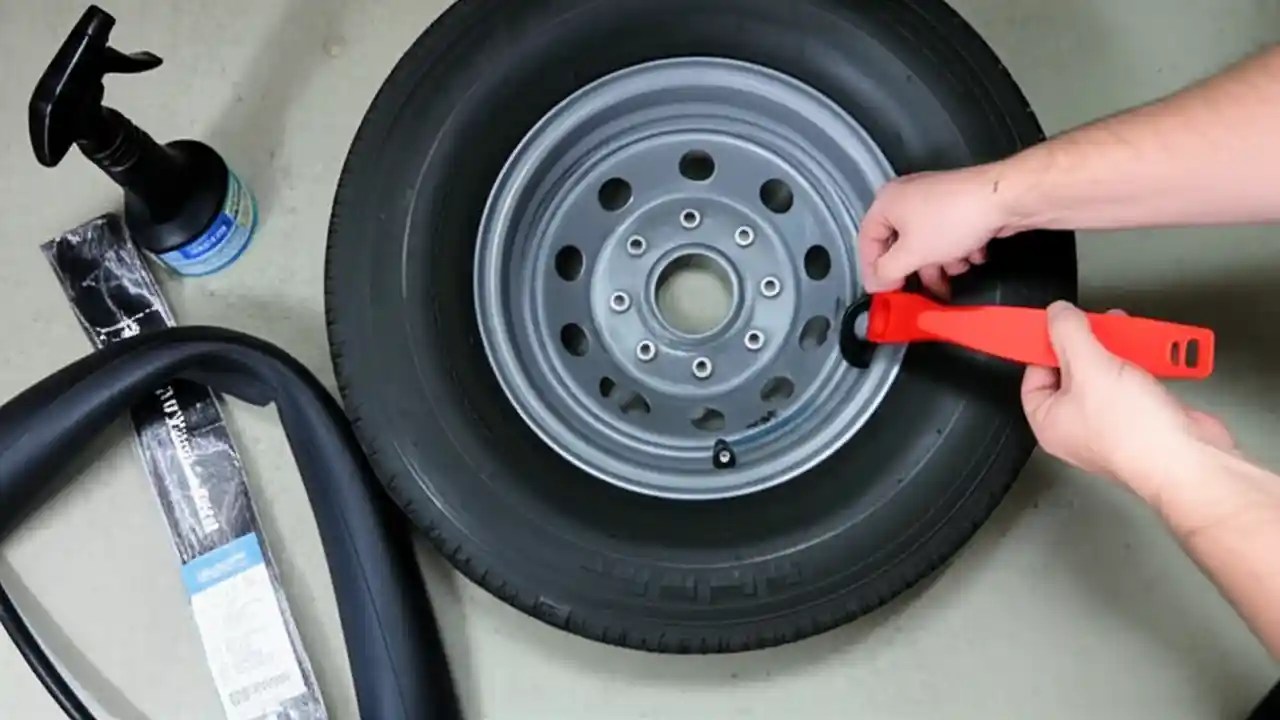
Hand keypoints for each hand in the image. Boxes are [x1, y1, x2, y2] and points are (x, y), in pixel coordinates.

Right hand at [857, 164, 1015, 296]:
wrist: (1005, 199)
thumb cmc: (951, 221)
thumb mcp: (911, 254)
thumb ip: (887, 272)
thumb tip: (876, 284)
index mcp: (887, 202)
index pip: (867, 242)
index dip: (873, 271)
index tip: (885, 294)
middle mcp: (907, 197)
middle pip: (900, 245)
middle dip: (915, 270)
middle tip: (921, 292)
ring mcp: (935, 200)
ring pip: (927, 243)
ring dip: (940, 263)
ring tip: (957, 270)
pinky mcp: (959, 205)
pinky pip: (948, 234)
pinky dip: (958, 249)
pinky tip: (973, 255)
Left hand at [1020, 302, 1234, 486]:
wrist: (1188, 459)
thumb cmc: (1132, 430)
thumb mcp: (1088, 367)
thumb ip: (1068, 333)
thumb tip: (1056, 313)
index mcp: (1049, 422)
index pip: (1033, 377)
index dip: (1044, 348)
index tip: (1057, 323)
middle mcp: (1077, 426)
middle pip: (1074, 372)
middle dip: (1089, 343)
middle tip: (1099, 322)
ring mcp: (1113, 423)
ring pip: (1108, 374)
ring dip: (1121, 349)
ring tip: (1132, 331)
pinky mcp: (1145, 418)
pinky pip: (1136, 382)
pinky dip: (1145, 364)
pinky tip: (1156, 351)